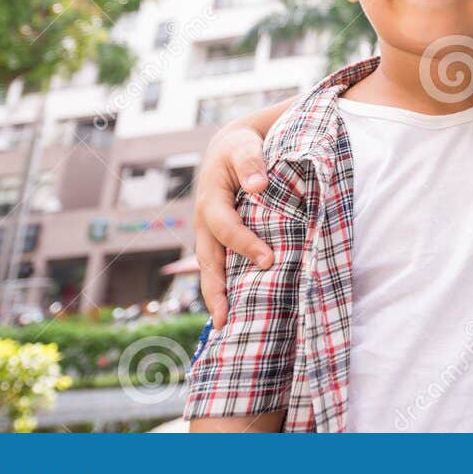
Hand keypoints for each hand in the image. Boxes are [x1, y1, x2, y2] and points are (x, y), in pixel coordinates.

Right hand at [194, 125, 272, 328]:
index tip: (268, 261)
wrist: (230, 149)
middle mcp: (204, 222)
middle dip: (216, 290)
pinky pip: (219, 265)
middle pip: (208, 260)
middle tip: (226, 320)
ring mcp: (208, 234)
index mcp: (211, 201)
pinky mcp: (218, 240)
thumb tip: (259, 185)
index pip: (226, 228)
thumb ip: (251, 162)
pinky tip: (235, 309)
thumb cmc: (240, 148)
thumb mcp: (244, 147)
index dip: (245, 245)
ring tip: (226, 326)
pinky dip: (224, 287)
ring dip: (217, 296)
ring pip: (210, 268)